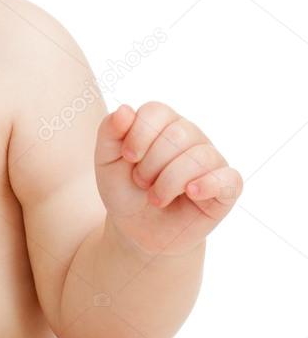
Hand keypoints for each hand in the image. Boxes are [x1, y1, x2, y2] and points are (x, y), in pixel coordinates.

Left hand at [94, 101, 241, 256]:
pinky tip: (190, 193)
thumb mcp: (107, 159)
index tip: (128, 157)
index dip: (139, 134)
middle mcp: (190, 135)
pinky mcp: (226, 188)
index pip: (157, 111)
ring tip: (155, 197)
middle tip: (141, 182)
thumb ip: (110, 131)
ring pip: (200, 156)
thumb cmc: (123, 188)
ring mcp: (211, 160)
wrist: (138, 228)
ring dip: (170, 181)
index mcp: (162, 123)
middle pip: (179, 133)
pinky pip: (230, 179)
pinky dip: (209, 185)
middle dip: (152, 163)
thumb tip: (124, 109)